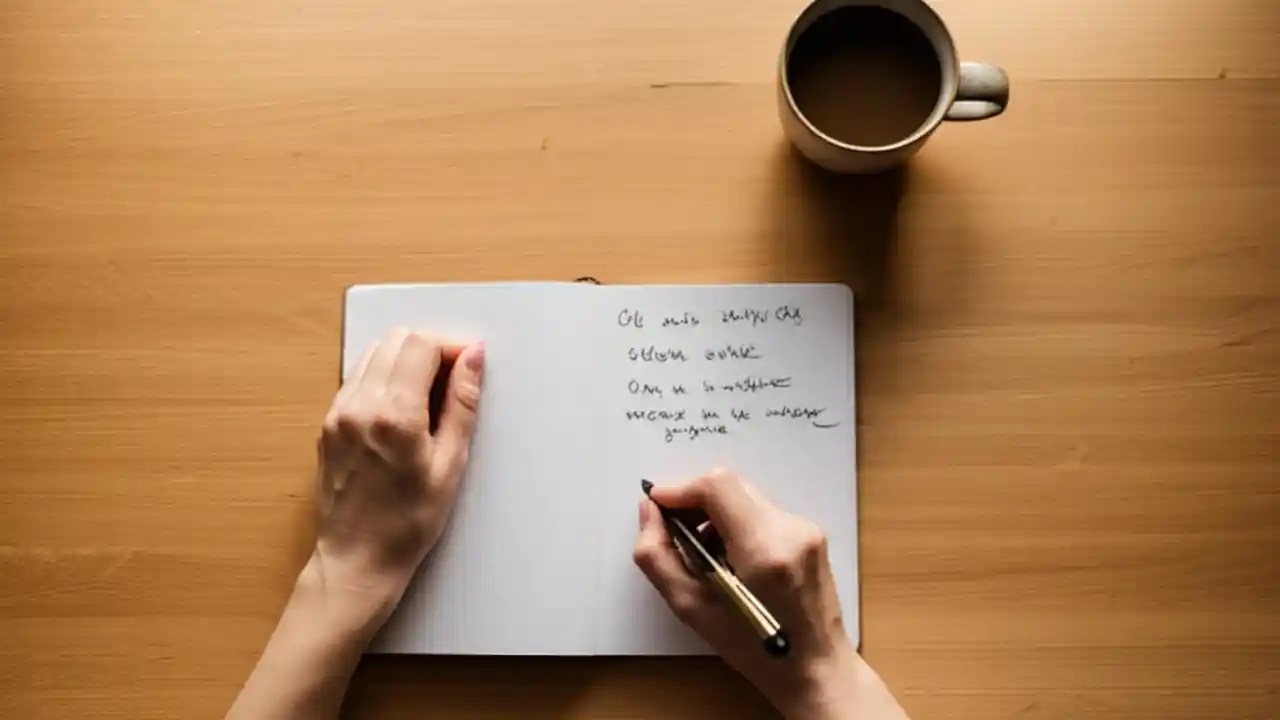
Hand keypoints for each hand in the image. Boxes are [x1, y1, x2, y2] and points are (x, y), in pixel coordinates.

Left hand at [307, 328, 484, 627]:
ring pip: (373, 354)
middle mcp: (358, 406)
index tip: (469, 365)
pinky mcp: (327, 423)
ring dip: (404, 361)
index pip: (421, 345)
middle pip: (395, 340)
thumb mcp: (450, 465)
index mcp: (393, 415)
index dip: (452, 346)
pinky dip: (383, 379)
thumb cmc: (408, 524)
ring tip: (428, 399)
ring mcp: (337, 413)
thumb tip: (474, 358)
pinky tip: (402, 412)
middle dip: (429, 350)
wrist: (357, 560)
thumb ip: (462, 404)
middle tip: (452, 382)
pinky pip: (357, 379)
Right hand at [634, 470, 904, 719]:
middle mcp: (789, 529)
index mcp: (763, 548)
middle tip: (676, 533)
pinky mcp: (811, 535)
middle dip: (695, 502)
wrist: (815, 668)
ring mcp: (805, 529)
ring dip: (716, 516)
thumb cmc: (754, 649)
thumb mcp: (692, 608)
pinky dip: (738, 526)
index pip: (718, 486)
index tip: (659, 507)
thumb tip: (648, 513)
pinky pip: (762, 514)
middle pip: (731, 487)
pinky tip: (731, 560)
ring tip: (704, 555)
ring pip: (746, 498)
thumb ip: (658, 556)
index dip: (681, 489)